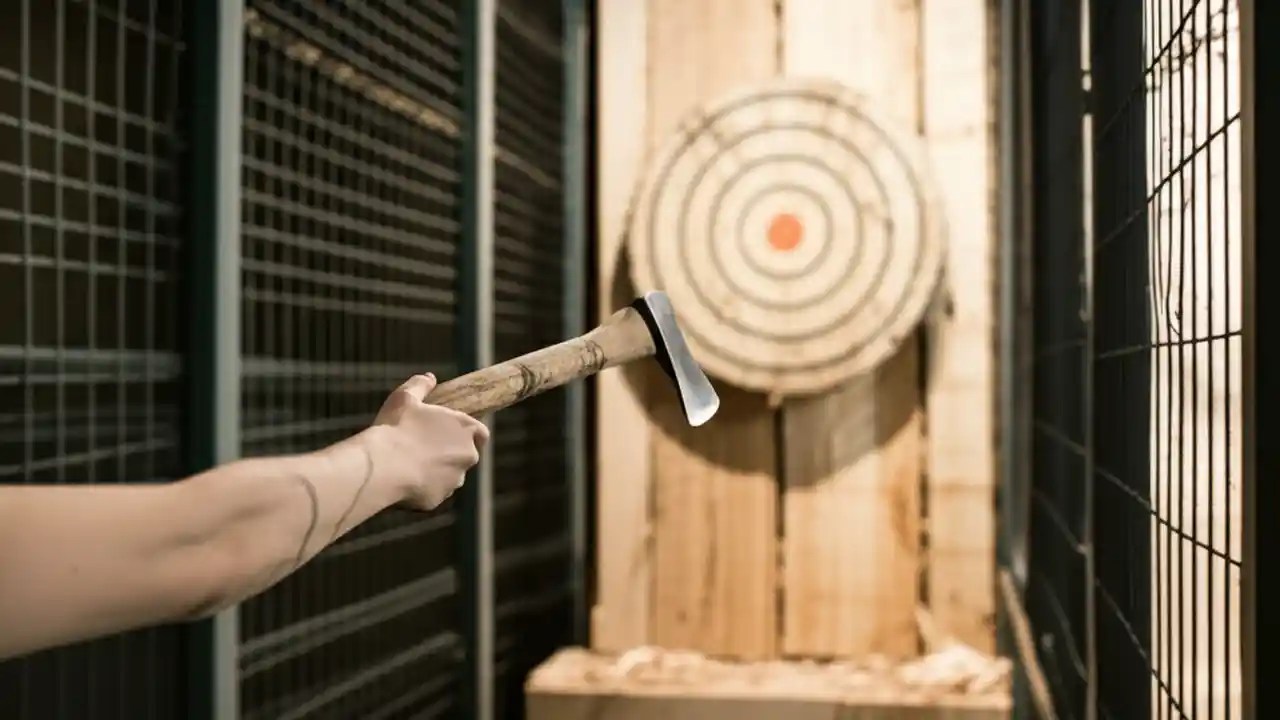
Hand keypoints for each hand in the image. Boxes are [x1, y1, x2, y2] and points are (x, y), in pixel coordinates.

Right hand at [370, 373, 490, 510]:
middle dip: (449, 453)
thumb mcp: (405, 398)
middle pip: (465, 455)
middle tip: (424, 448)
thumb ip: (420, 385)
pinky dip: (423, 488)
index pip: (480, 433)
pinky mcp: (439, 498)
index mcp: (465, 429)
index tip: (450, 434)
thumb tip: (429, 377)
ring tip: (409, 463)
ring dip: (436, 471)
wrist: (383, 465)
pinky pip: (433, 492)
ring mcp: (455, 480)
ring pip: (450, 476)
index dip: (468, 434)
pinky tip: (403, 479)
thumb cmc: (396, 428)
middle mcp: (467, 456)